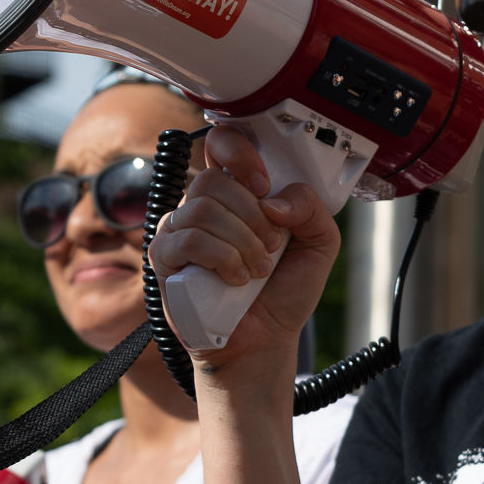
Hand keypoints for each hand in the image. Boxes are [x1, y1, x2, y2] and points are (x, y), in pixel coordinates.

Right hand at [146, 124, 340, 371]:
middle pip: (214, 179)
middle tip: (271, 245)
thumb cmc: (284, 290)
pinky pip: (189, 240)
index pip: (221, 143)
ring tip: (257, 268)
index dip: (240, 153)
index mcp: (236, 192)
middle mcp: (203, 206)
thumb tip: (274, 200)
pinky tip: (237, 279)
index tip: (265, 183)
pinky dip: (224, 258)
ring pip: (203, 208)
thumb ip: (311, 209)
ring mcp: (179, 231)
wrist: (266, 340)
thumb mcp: (319, 243)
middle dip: (253, 216)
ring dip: (242, 241)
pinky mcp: (165, 260)